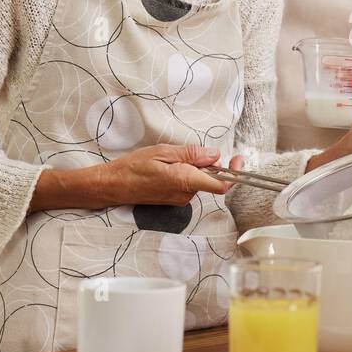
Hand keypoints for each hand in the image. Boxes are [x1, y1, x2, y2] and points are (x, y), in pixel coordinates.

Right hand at [99, 144, 241, 205]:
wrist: (113, 186)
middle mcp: (186, 194)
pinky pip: (189, 184)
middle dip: (207, 163)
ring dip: (193, 167)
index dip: (235, 174)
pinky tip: (167, 167)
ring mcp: (180, 199)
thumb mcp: (163, 151)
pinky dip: (186, 173)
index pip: (221, 185)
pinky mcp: (175, 200)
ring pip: (199, 180)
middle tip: (187, 152)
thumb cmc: (133, 167)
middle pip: (210, 178)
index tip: (238, 160)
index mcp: (185, 181)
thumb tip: (215, 155)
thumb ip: (192, 154)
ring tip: (170, 159)